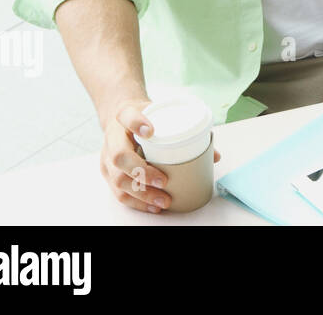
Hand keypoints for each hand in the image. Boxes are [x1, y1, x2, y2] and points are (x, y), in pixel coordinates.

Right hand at [100, 96, 220, 213]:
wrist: (120, 118)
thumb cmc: (146, 117)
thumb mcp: (161, 114)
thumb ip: (186, 130)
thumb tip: (215, 156)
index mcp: (125, 115)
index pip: (127, 115)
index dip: (136, 123)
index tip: (151, 131)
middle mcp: (112, 137)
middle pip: (120, 157)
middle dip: (142, 173)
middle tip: (164, 181)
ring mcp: (107, 156)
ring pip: (118, 179)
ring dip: (142, 193)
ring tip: (163, 200)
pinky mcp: (107, 172)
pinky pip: (118, 192)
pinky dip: (136, 201)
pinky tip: (152, 207)